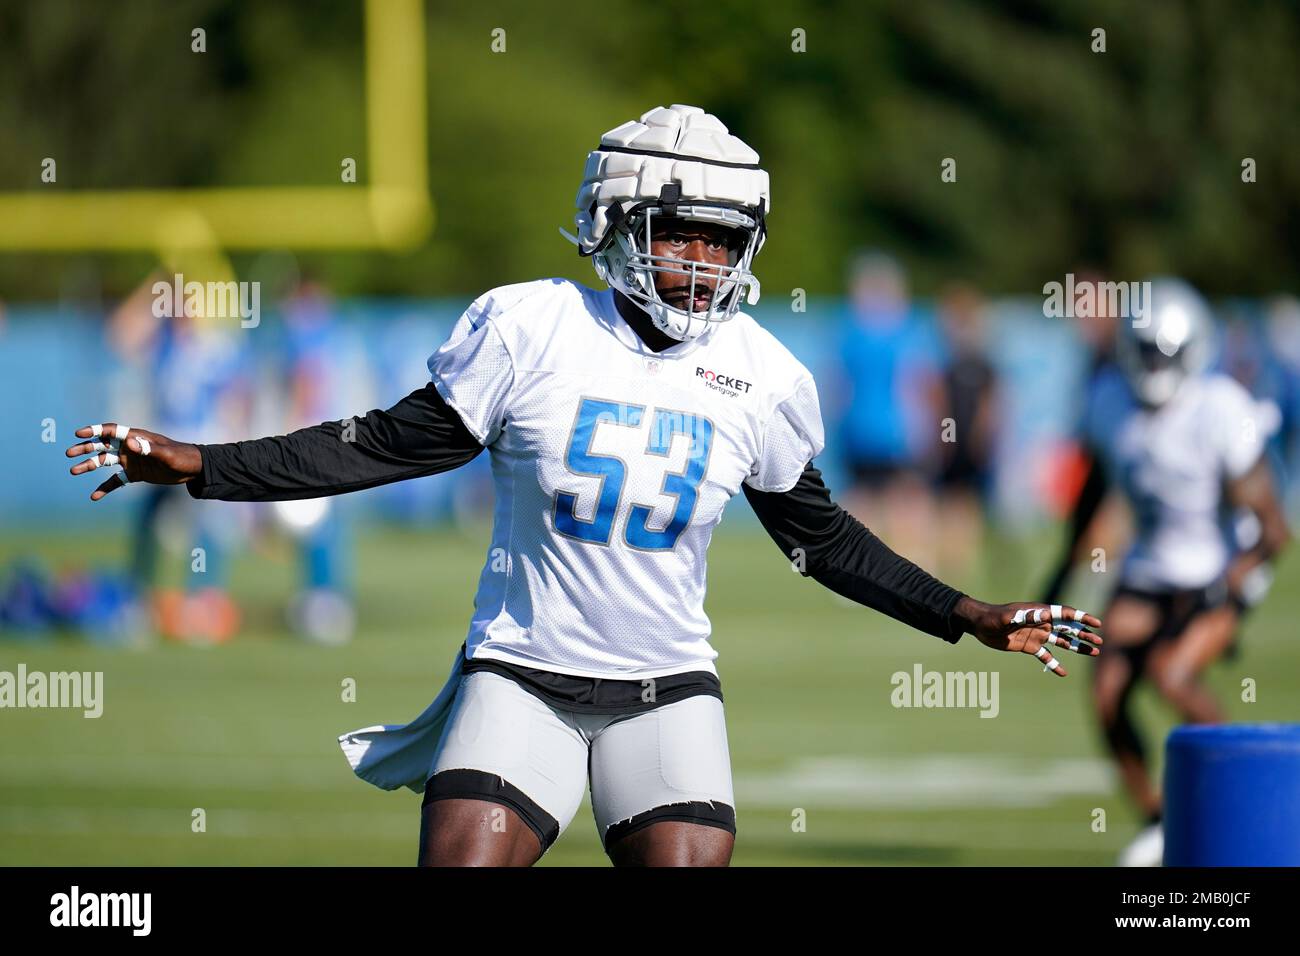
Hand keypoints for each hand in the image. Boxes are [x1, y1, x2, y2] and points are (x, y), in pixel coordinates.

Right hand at [66, 422, 202, 499]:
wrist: (193, 469)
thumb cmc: (181, 456)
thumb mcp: (166, 454)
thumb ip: (148, 448)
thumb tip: (129, 443)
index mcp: (136, 437)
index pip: (111, 431)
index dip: (94, 431)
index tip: (78, 434)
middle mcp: (130, 447)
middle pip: (102, 446)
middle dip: (85, 448)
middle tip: (69, 454)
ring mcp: (131, 461)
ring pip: (104, 462)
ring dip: (89, 466)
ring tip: (73, 471)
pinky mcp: (135, 474)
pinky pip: (116, 481)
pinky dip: (105, 487)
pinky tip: (94, 496)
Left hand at [953, 596, 1101, 677]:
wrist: (979, 625)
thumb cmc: (993, 617)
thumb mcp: (1008, 616)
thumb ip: (1026, 615)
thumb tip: (1045, 614)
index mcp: (1039, 612)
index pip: (1065, 614)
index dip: (1081, 618)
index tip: (1096, 624)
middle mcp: (1041, 623)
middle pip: (1068, 628)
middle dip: (1084, 635)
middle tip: (1100, 642)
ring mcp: (1036, 635)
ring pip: (1062, 642)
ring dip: (1076, 647)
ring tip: (1093, 652)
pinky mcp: (1029, 646)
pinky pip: (1045, 656)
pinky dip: (1054, 663)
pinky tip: (1063, 673)